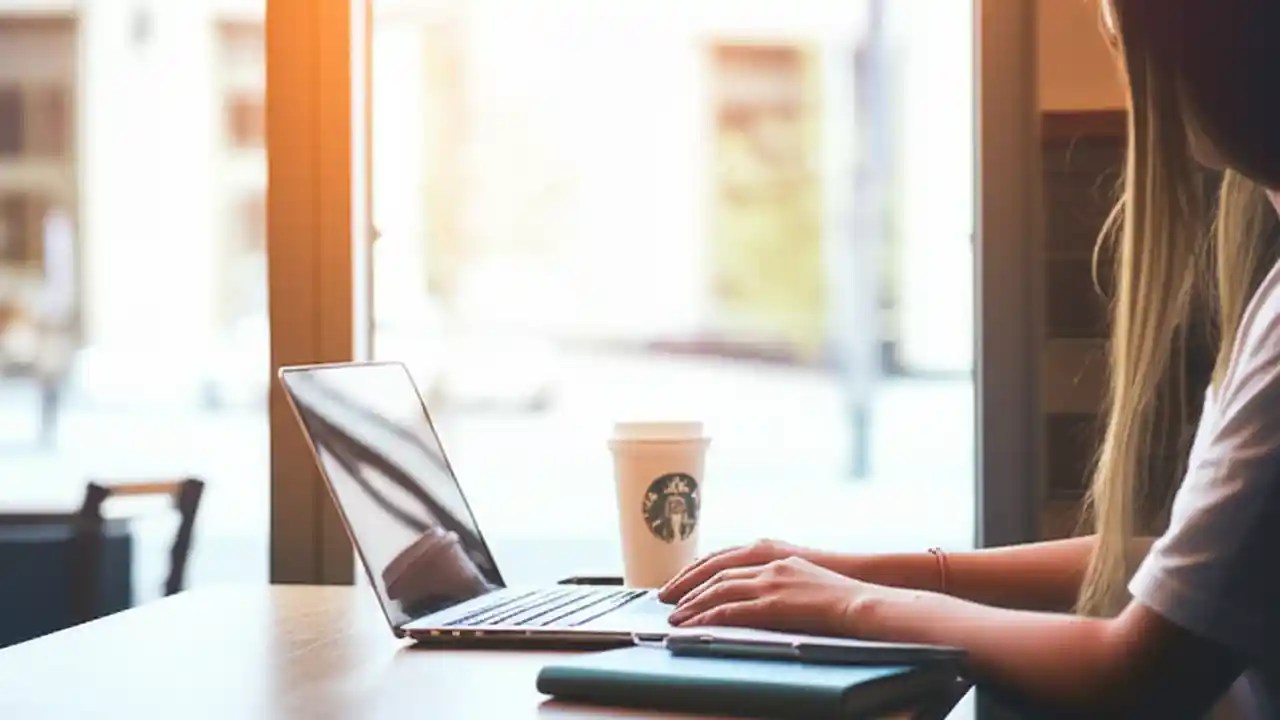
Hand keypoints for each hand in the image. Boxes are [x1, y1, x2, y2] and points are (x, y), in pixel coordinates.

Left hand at [667, 556, 871, 635]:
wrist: (858, 595)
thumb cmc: (833, 586)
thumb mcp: (797, 568)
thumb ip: (772, 572)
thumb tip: (753, 585)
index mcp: (768, 549)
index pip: (721, 557)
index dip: (696, 570)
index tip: (679, 581)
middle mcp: (763, 560)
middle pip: (713, 571)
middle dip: (685, 585)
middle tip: (665, 598)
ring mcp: (768, 581)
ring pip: (717, 590)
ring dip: (692, 604)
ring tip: (675, 617)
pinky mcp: (773, 603)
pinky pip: (731, 611)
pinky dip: (709, 618)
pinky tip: (696, 626)